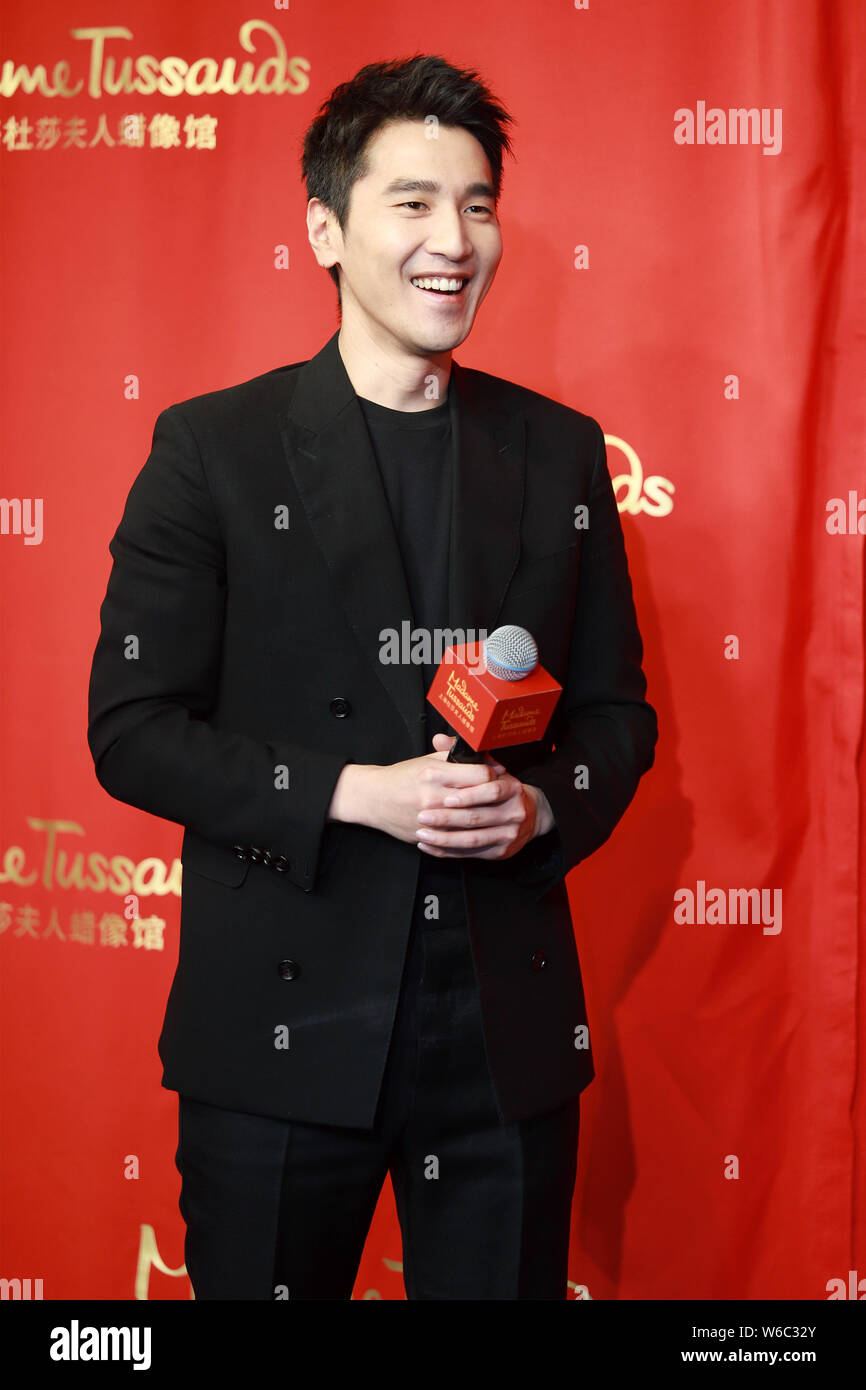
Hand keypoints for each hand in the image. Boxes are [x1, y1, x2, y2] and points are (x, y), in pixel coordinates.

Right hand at [327, 740, 506, 844]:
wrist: (374, 798)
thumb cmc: (402, 777)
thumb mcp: (429, 759)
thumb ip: (458, 758)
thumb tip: (489, 763)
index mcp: (435, 773)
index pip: (480, 776)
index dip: (494, 775)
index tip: (496, 776)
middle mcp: (433, 797)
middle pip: (479, 800)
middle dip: (495, 799)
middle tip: (502, 796)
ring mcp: (430, 820)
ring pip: (471, 824)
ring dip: (487, 820)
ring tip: (492, 813)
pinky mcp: (427, 836)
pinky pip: (457, 841)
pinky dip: (471, 836)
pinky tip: (477, 830)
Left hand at [413, 733, 553, 860]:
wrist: (531, 815)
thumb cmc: (501, 789)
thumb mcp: (489, 769)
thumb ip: (463, 755)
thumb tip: (439, 739)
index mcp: (512, 787)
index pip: (492, 790)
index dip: (469, 795)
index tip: (446, 798)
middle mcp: (514, 812)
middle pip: (477, 817)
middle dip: (447, 818)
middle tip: (423, 816)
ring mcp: (509, 834)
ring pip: (472, 839)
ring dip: (444, 838)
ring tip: (422, 833)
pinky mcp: (501, 851)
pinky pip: (471, 854)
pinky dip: (448, 851)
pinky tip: (430, 846)